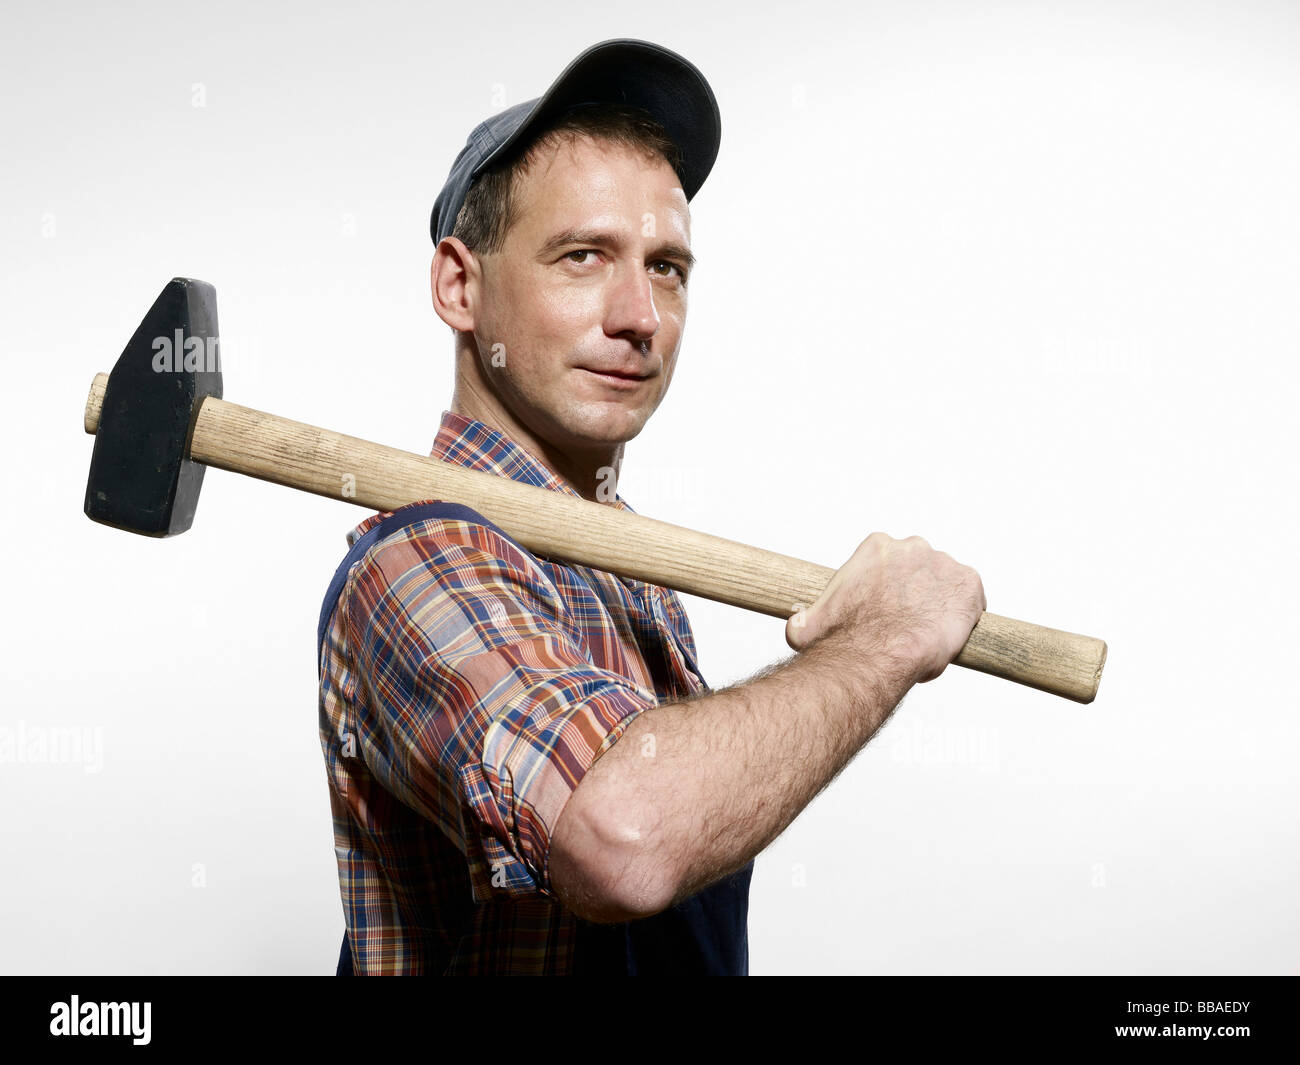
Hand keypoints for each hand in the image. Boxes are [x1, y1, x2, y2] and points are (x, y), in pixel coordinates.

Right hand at [785, 532, 985, 685]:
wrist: (878, 653)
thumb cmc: (845, 638)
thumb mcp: (809, 625)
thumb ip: (804, 619)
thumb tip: (795, 623)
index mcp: (877, 547)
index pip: (889, 562)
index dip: (888, 588)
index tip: (885, 608)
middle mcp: (913, 546)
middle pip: (919, 568)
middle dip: (914, 591)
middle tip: (906, 621)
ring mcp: (944, 563)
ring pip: (945, 583)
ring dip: (939, 602)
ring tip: (928, 632)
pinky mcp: (969, 584)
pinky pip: (972, 598)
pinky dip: (965, 613)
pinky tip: (951, 633)